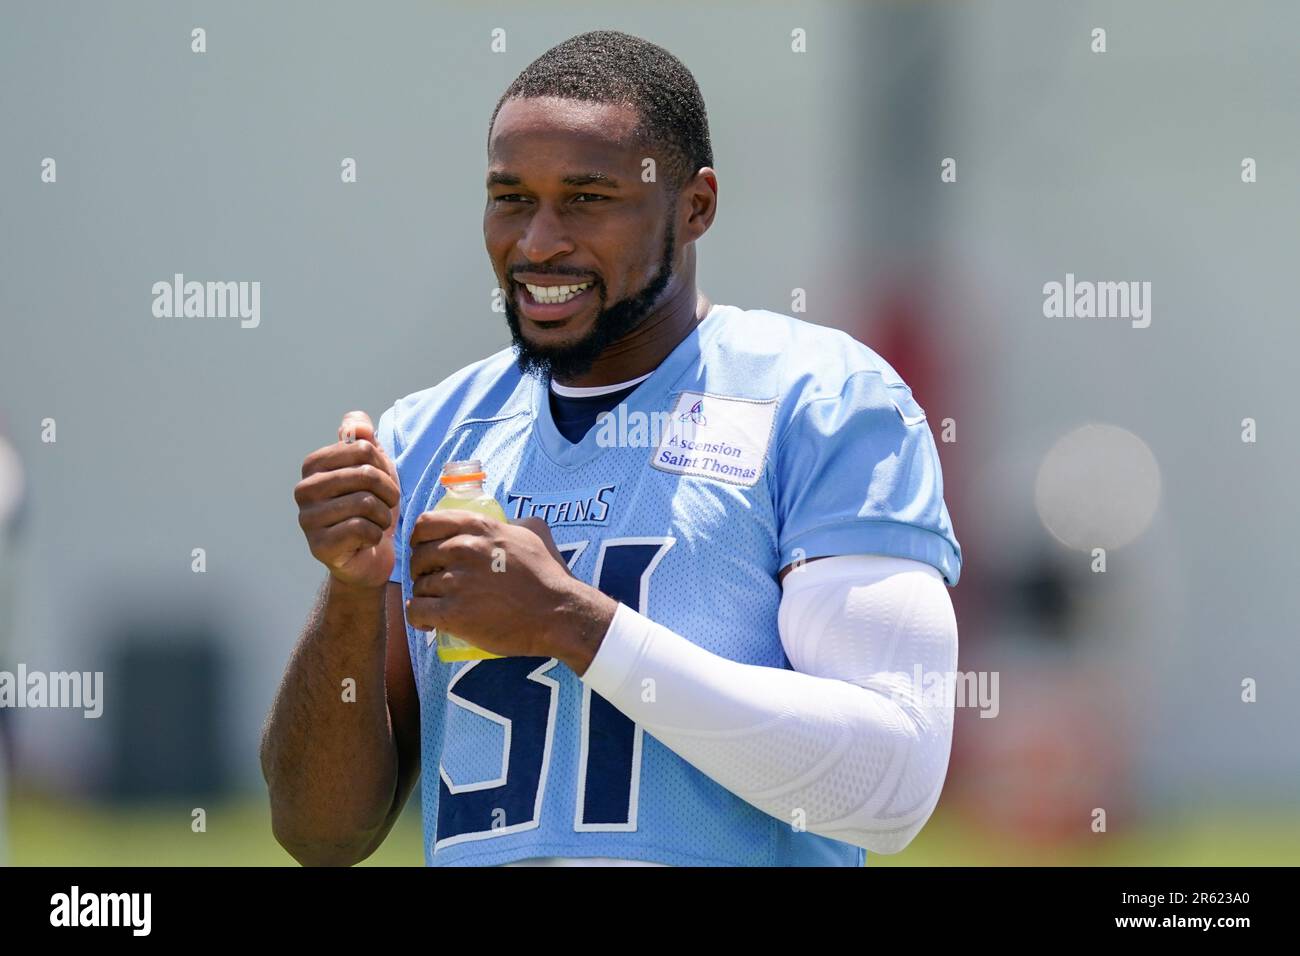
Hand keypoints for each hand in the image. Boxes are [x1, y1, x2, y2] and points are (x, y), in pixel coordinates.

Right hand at [294, 410, 400, 588]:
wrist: (369, 556)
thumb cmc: (371, 507)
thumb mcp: (374, 466)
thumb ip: (363, 438)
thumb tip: (357, 424)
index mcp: (314, 465)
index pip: (363, 448)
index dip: (384, 467)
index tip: (384, 483)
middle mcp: (304, 489)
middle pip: (365, 474)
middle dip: (388, 492)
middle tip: (387, 506)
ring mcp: (307, 519)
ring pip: (365, 502)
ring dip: (383, 515)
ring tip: (378, 522)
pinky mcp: (319, 545)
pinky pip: (361, 529)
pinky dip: (376, 535)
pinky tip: (369, 539)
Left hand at [405, 512, 616, 671]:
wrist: (558, 613)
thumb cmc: (549, 575)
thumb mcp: (534, 533)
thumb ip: (513, 522)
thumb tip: (506, 521)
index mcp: (479, 527)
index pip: (426, 524)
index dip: (420, 539)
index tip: (427, 552)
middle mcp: (464, 550)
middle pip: (418, 556)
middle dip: (422, 571)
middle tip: (435, 584)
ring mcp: (457, 582)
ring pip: (418, 586)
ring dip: (424, 597)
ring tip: (440, 606)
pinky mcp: (453, 613)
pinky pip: (416, 611)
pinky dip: (419, 618)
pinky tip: (431, 622)